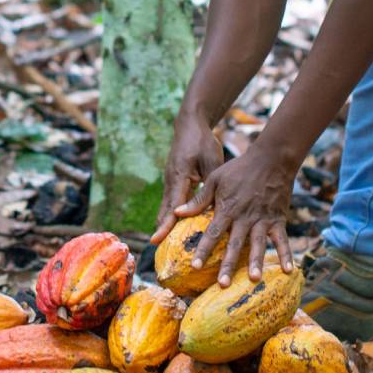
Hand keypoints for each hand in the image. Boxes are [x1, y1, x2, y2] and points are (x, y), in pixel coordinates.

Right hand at [152, 109, 223, 245]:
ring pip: (166, 206)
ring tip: (162, 243)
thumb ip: (211, 185)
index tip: (157, 238)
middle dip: (161, 228)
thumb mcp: (212, 162)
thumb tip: (215, 208)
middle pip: (165, 209)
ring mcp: (170, 181)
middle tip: (156, 247)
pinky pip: (171, 201)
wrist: (190, 125)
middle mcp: (171, 181)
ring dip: (164, 223)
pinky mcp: (173, 181)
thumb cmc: (203, 142)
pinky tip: (174, 227)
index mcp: (179, 176)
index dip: (166, 224)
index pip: (173, 205)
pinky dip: (171, 214)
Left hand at [190, 142, 296, 285]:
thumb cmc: (239, 169)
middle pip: (234, 244)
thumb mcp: (215, 179)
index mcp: (227, 209)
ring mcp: (263, 220)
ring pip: (258, 244)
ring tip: (253, 279)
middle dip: (228, 265)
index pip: (213, 233)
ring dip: (256, 262)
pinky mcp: (278, 220)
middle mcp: (244, 217)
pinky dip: (286, 255)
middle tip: (223, 284)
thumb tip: (177, 212)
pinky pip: (282, 240)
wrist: (271, 159)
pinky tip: (289, 271)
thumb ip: (199, 199)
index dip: (204, 250)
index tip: (195, 266)